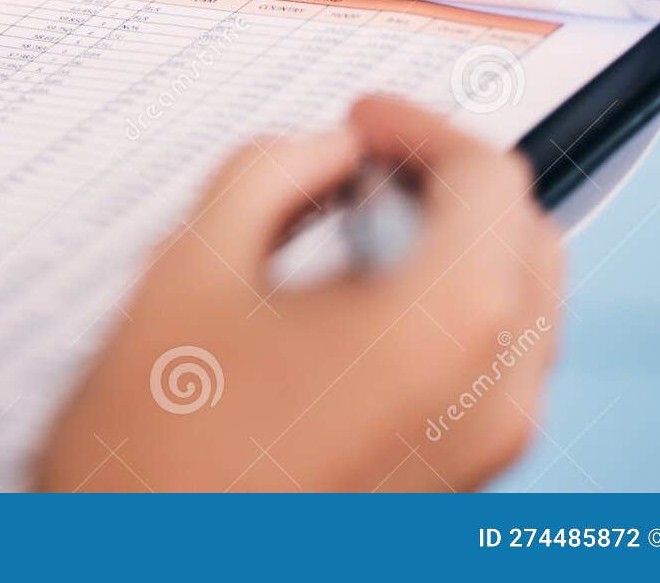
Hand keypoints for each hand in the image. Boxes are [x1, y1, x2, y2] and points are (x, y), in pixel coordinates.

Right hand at [35, 95, 562, 491]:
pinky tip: (351, 306)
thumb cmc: (156, 456)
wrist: (137, 570)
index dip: (420, 125)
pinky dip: (443, 317)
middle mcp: (494, 397)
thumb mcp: (191, 266)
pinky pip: (487, 373)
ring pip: (514, 310)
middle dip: (448, 184)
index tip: (364, 121)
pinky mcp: (456, 491)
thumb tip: (321, 155)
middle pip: (522, 241)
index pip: (486, 178)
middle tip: (366, 159)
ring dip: (451, 249)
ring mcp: (483, 456)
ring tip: (352, 228)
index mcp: (446, 327)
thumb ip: (270, 172)